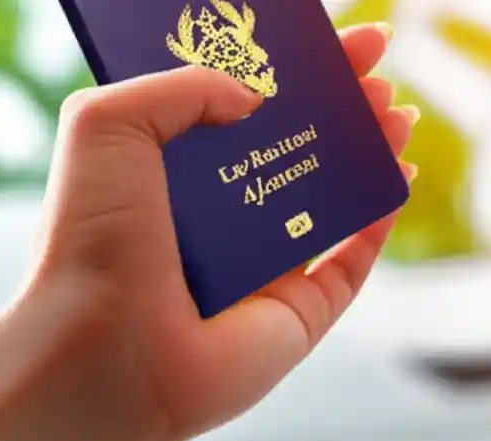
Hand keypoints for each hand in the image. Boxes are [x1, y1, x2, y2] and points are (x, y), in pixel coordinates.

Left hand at [32, 22, 415, 440]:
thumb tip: (256, 98)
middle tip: (378, 71)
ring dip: (370, 153)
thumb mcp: (108, 124)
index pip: (244, 107)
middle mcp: (223, 219)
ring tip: (399, 114)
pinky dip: (380, 221)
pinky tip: (399, 178)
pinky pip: (353, 260)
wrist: (106, 350)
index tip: (335, 40)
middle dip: (342, 106)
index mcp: (175, 174)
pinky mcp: (301, 312)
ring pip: (334, 200)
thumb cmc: (92, 242)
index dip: (292, 72)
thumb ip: (180, 86)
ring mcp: (266, 267)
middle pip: (298, 148)